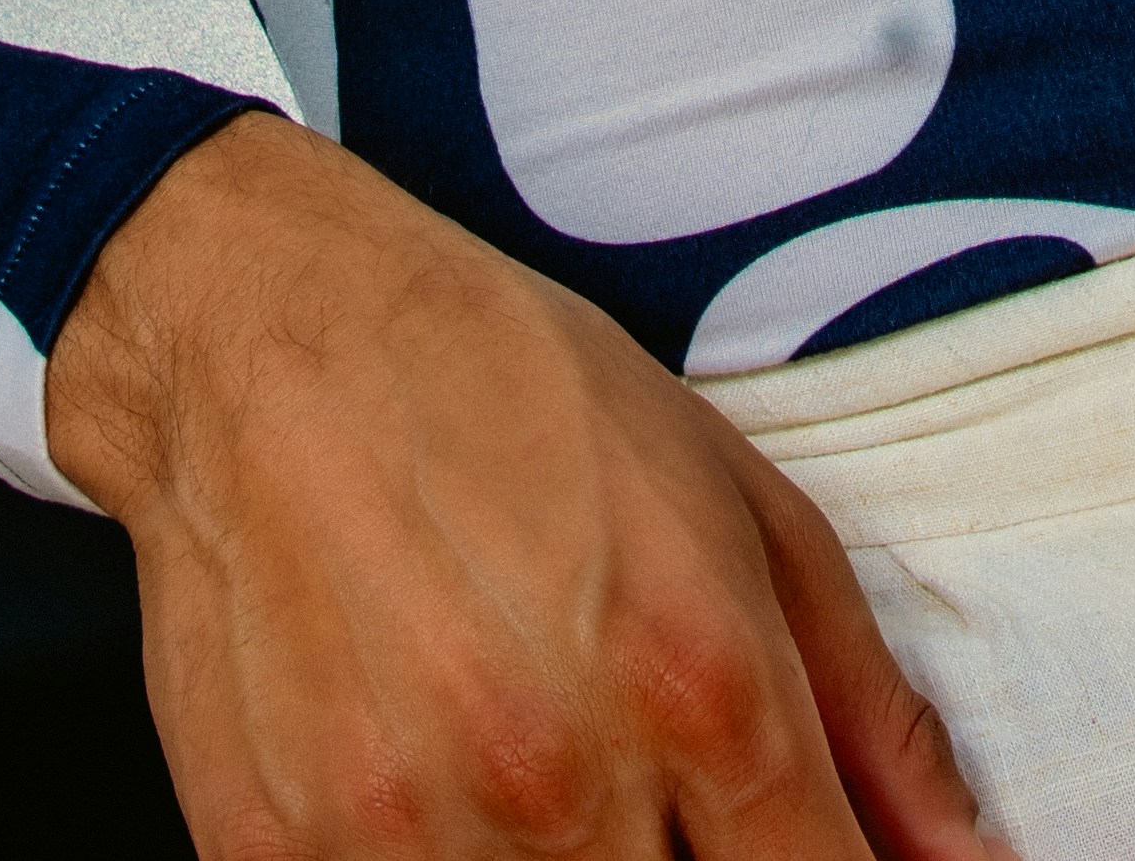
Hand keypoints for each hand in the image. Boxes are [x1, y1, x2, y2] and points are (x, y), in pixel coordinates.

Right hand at [44, 114, 1006, 860]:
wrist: (265, 327)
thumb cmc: (514, 390)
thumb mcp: (737, 499)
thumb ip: (869, 712)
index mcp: (698, 685)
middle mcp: (559, 779)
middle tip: (644, 788)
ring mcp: (406, 835)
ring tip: (528, 761)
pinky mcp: (274, 855)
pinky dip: (430, 858)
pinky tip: (425, 774)